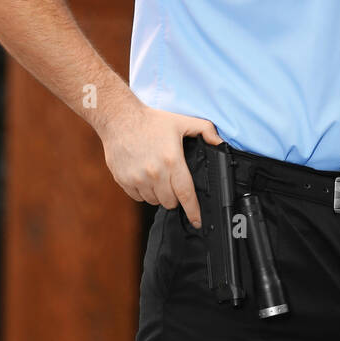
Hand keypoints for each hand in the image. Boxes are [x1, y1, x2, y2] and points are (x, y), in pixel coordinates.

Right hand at [99, 102, 222, 227]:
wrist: (119, 119)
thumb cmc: (153, 121)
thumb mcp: (183, 122)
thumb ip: (206, 131)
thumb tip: (219, 144)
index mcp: (172, 161)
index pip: (186, 194)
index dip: (193, 210)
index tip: (198, 221)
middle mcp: (154, 173)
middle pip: (171, 202)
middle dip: (176, 198)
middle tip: (175, 184)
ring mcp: (137, 178)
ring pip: (154, 201)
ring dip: (160, 195)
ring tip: (159, 177)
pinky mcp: (123, 180)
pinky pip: (138, 197)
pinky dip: (144, 192)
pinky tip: (145, 177)